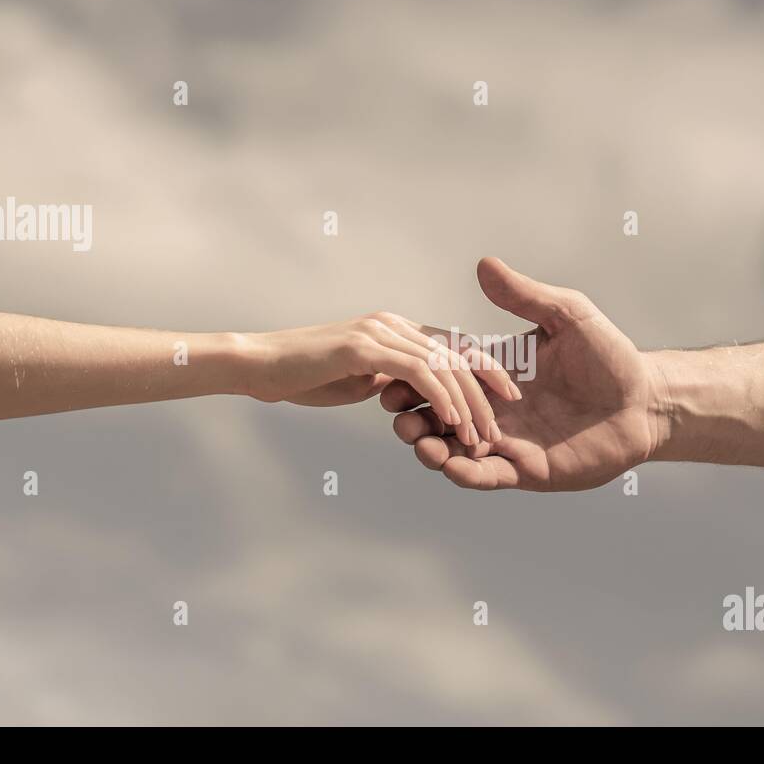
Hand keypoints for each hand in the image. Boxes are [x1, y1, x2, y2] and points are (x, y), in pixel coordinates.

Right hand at [246, 313, 520, 446]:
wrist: (256, 365)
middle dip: (486, 390)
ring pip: (443, 365)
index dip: (484, 372)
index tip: (507, 399)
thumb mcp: (356, 381)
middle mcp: (394, 325)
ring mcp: (381, 333)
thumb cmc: (300, 377)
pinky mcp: (365, 348)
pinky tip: (453, 424)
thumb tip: (413, 399)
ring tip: (481, 437)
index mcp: (396, 330)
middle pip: (457, 354)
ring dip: (467, 403)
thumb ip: (388, 384)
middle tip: (502, 427)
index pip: (452, 347)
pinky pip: (418, 373)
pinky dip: (440, 398)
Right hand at [381, 258, 663, 489]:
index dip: (415, 378)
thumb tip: (484, 265)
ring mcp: (507, 441)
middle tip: (400, 417)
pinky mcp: (525, 470)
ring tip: (421, 444)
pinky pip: (485, 476)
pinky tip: (451, 465)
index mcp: (495, 372)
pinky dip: (463, 473)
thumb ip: (525, 296)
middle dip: (412, 418)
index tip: (393, 376)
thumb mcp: (567, 316)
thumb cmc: (610, 356)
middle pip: (438, 415)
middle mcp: (494, 408)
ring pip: (454, 450)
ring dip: (431, 449)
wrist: (645, 402)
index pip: (443, 375)